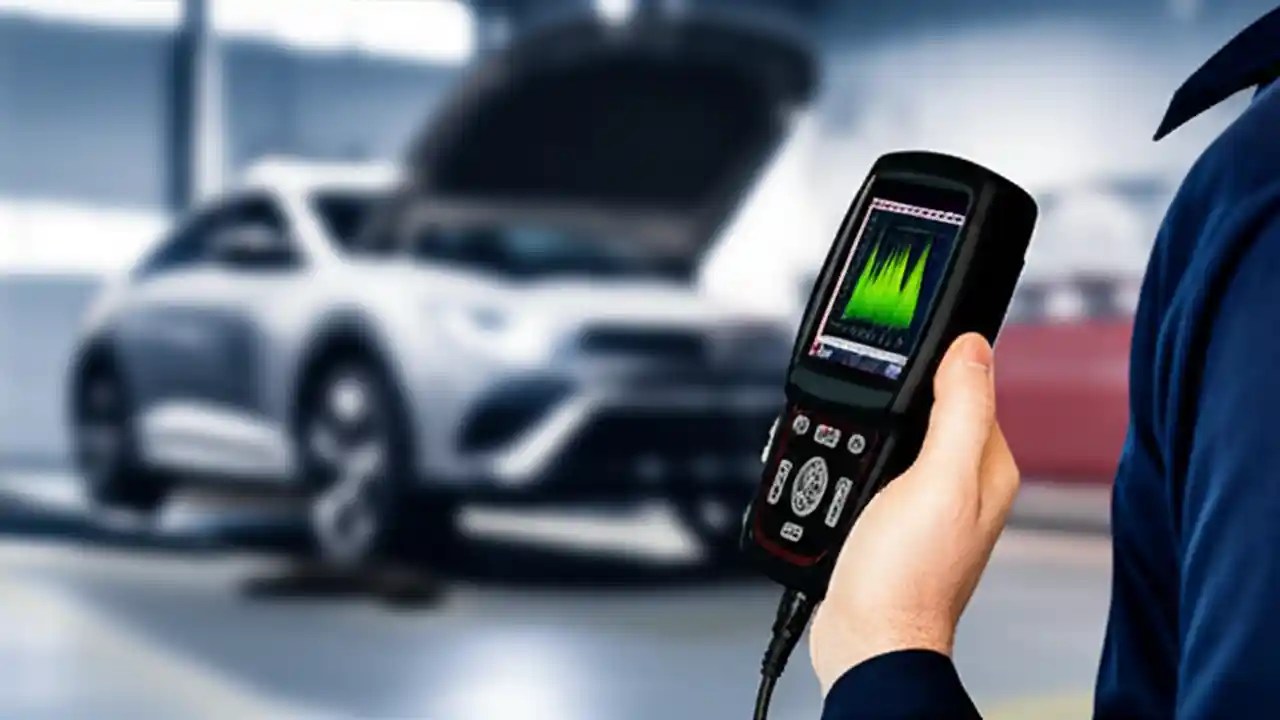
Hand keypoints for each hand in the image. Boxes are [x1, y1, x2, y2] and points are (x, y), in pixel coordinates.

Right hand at [809, 333, 1019, 694]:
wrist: (866, 640)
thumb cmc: (906, 577)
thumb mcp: (938, 479)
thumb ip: (961, 410)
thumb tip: (974, 347)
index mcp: (987, 467)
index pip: (968, 388)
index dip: (932, 370)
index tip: (894, 369)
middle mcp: (961, 484)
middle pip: (923, 411)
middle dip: (887, 407)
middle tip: (863, 422)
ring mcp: (925, 506)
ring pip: (890, 440)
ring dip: (859, 437)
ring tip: (845, 457)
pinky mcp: (890, 522)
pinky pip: (869, 473)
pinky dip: (845, 467)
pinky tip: (835, 479)